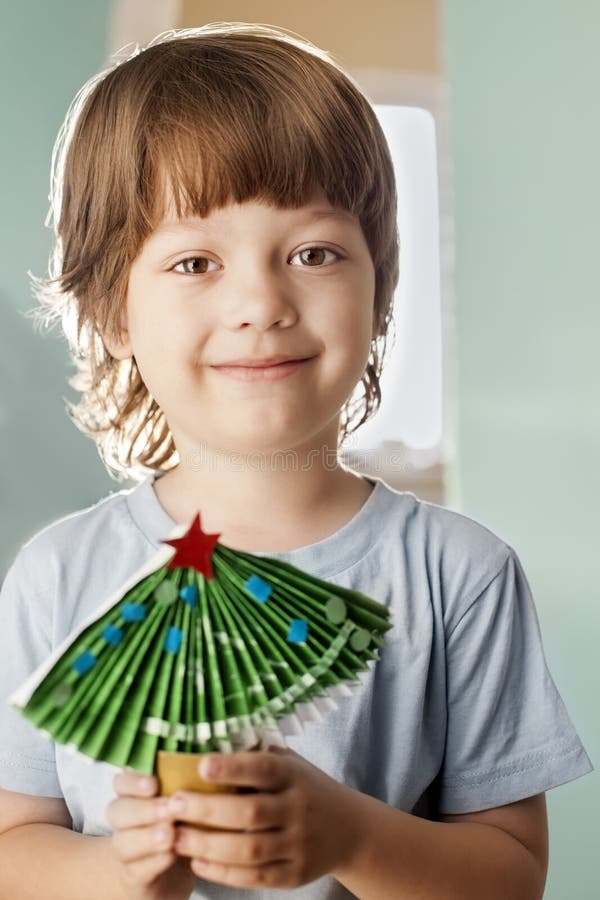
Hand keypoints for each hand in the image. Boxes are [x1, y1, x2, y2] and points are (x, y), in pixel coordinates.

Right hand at [106, 770, 194, 899]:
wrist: (168, 872)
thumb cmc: (179, 825)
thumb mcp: (183, 802)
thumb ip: (186, 786)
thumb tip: (208, 766)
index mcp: (133, 796)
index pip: (121, 782)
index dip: (133, 781)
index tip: (153, 783)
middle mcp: (124, 822)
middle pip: (118, 811)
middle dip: (143, 809)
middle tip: (168, 809)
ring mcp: (126, 850)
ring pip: (123, 843)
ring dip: (147, 837)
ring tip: (169, 835)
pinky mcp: (133, 877)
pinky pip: (136, 870)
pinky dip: (153, 862)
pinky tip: (169, 855)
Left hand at [169, 745, 363, 889]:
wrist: (350, 830)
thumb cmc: (306, 789)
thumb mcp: (293, 765)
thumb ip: (259, 757)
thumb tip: (211, 741)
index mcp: (295, 776)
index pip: (264, 769)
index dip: (233, 767)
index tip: (201, 765)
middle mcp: (299, 809)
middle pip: (251, 812)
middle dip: (207, 810)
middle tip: (172, 805)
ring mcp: (298, 845)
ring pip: (249, 849)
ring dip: (207, 846)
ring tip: (175, 838)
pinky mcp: (294, 875)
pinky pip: (254, 877)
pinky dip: (223, 873)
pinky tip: (197, 863)